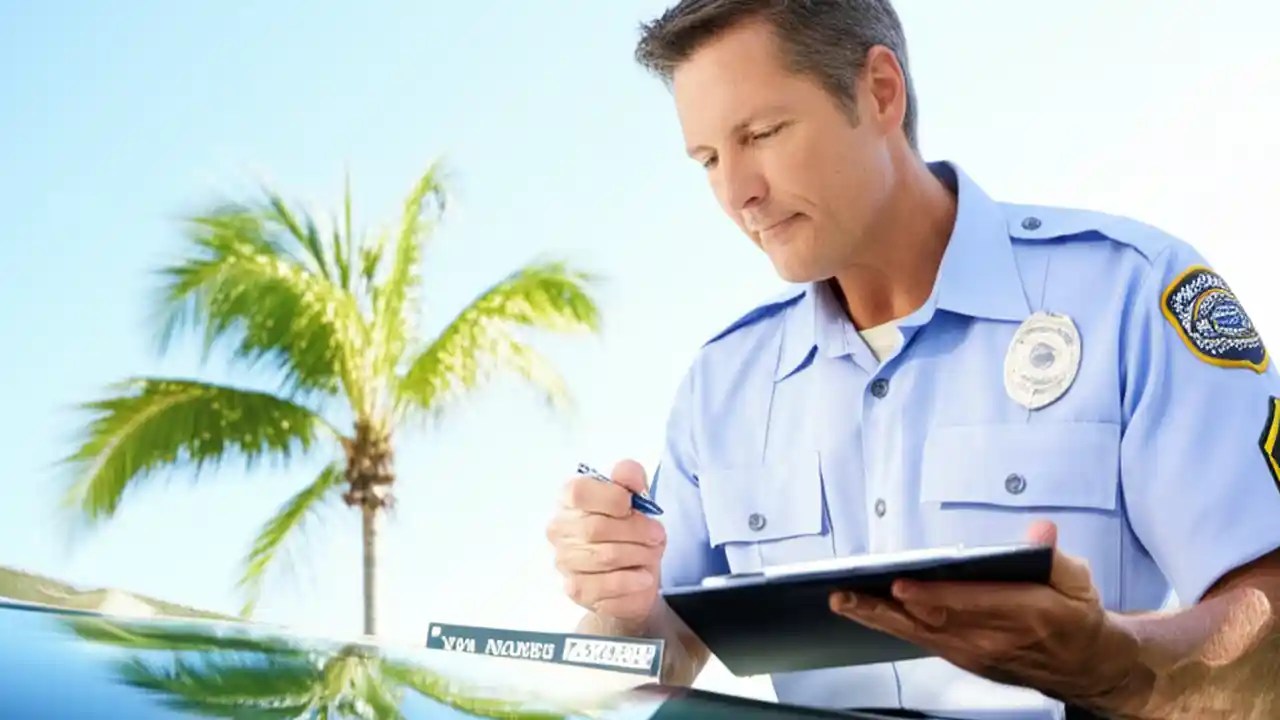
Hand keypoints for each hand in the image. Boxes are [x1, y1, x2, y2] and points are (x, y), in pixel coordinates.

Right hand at [546, 459, 666, 623]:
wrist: (632, 574)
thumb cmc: (629, 530)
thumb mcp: (636, 498)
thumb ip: (631, 478)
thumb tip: (627, 473)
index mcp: (569, 498)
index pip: (580, 493)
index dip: (612, 497)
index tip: (634, 504)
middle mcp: (559, 528)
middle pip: (596, 527)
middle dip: (636, 530)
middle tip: (657, 534)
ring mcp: (564, 560)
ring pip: (605, 556)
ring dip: (638, 555)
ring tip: (652, 554)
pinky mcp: (576, 588)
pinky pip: (606, 585)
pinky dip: (631, 580)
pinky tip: (643, 577)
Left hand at [829, 521, 1140, 708]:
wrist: (1085, 666)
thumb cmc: (1076, 618)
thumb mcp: (1077, 581)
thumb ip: (1054, 557)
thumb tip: (1039, 532)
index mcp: (1023, 615)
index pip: (968, 605)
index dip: (932, 596)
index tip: (902, 584)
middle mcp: (991, 639)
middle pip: (930, 621)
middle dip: (886, 606)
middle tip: (849, 592)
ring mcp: (974, 653)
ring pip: (917, 634)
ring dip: (876, 617)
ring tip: (843, 600)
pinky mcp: (964, 660)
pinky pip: (920, 642)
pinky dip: (891, 627)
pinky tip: (866, 613)